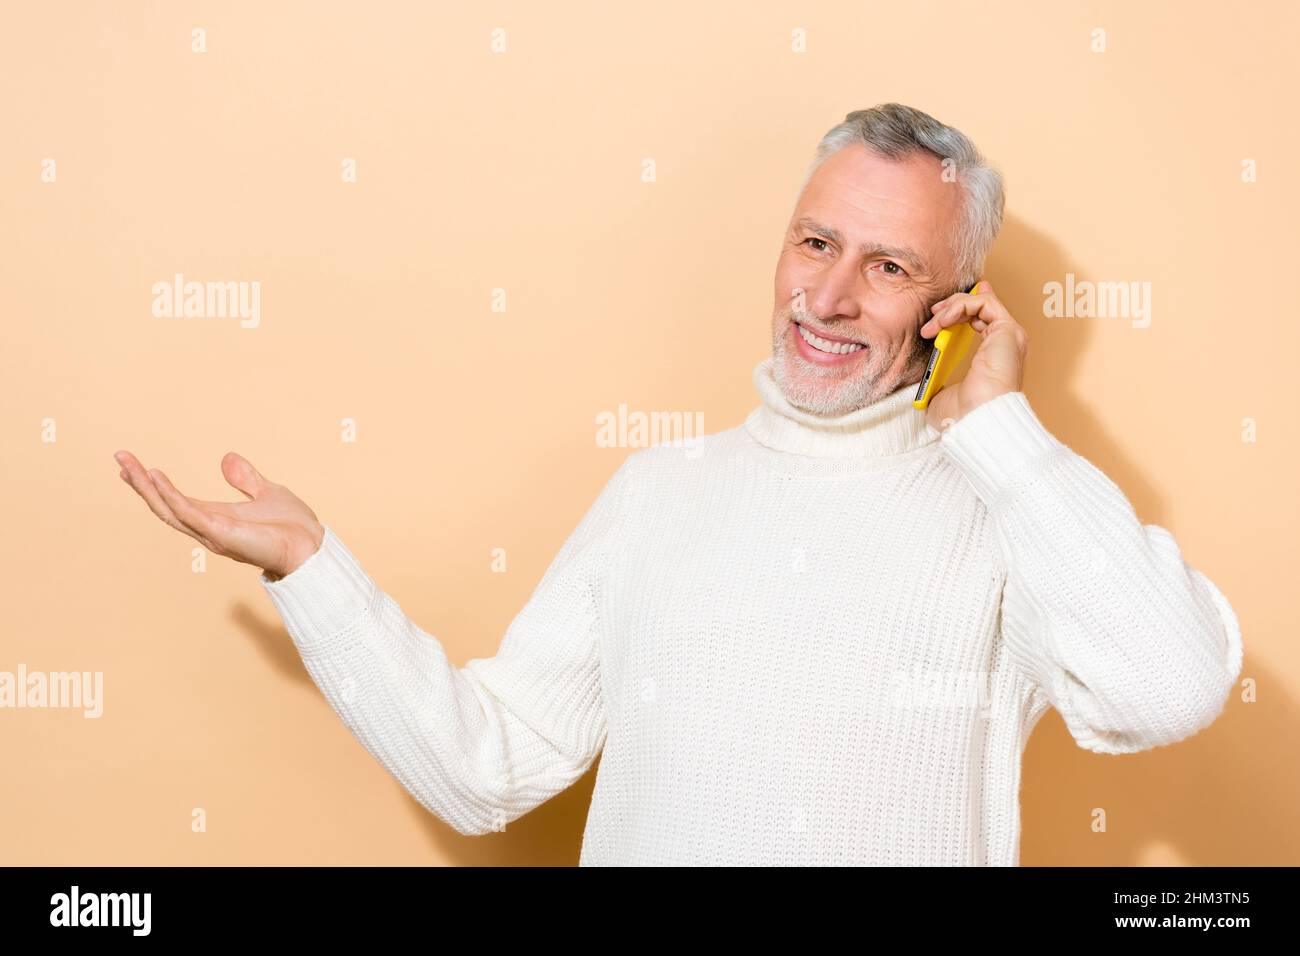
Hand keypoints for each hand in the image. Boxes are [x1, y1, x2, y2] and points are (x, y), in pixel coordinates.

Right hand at [114, 450, 325, 579]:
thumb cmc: (293, 529)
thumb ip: (246, 479)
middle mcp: (208, 528)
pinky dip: (172, 497)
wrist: (311, 547)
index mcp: (216, 518)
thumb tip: (227, 458)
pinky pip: (190, 514)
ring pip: (169, 510)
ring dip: (147, 488)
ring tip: (128, 465)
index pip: (175, 501)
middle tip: (120, 458)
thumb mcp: (266, 493)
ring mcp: (212, 532)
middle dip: (141, 484)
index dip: (154, 484)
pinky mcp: (222, 534)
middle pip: (164, 506)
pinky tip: (157, 478)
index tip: (134, 465)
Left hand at [918, 279, 1027, 431]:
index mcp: (992, 357)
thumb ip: (937, 375)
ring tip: (933, 322)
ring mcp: (1008, 336)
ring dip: (952, 306)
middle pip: (981, 308)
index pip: (981, 321)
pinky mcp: (1007, 330)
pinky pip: (983, 302)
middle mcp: (1004, 344)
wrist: (976, 419)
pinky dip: (961, 305)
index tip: (936, 317)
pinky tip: (944, 320)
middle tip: (932, 315)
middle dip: (952, 305)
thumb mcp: (940, 392)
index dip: (959, 311)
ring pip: (981, 301)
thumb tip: (928, 370)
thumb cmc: (962, 415)